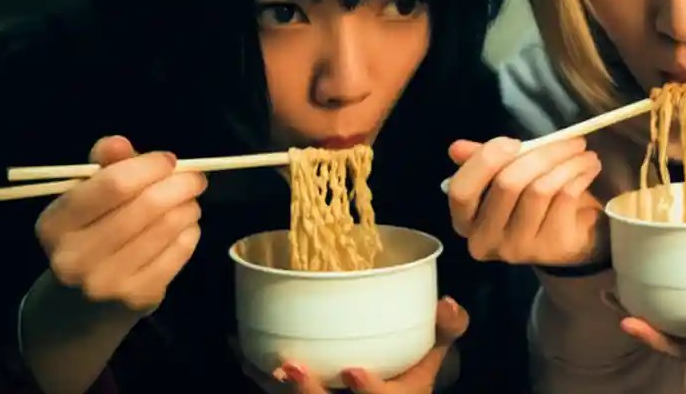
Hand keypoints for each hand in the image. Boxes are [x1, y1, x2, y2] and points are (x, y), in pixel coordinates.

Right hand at [34, 135, 206, 312]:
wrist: (82, 305)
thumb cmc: (89, 236)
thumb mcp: (86, 200)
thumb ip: (104, 167)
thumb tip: (118, 143)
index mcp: (56, 224)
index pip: (113, 185)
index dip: (149, 166)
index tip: (169, 160)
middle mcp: (76, 257)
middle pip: (146, 206)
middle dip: (180, 184)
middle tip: (194, 178)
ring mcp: (108, 282)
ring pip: (168, 227)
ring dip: (187, 207)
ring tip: (188, 201)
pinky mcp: (138, 297)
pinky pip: (179, 252)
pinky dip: (190, 232)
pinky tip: (184, 227)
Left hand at [249, 296, 469, 392]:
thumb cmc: (403, 381)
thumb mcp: (429, 361)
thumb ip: (444, 331)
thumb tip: (446, 301)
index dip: (369, 391)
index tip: (353, 371)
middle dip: (308, 392)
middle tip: (290, 366)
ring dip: (278, 386)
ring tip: (258, 361)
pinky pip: (273, 391)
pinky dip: (254, 368)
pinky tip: (240, 346)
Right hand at [446, 137, 603, 265]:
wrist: (569, 237)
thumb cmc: (528, 201)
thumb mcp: (503, 178)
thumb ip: (482, 161)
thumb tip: (457, 148)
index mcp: (466, 221)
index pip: (462, 192)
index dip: (484, 162)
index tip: (513, 142)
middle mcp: (487, 239)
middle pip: (507, 184)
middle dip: (541, 153)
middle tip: (569, 140)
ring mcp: (519, 248)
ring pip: (540, 189)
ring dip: (566, 162)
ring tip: (583, 152)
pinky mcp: (550, 247)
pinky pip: (564, 198)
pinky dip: (579, 176)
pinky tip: (588, 169)